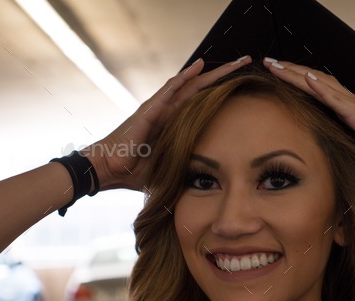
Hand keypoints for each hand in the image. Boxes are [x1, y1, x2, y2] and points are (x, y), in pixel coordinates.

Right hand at [85, 56, 251, 190]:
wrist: (109, 169)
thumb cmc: (134, 172)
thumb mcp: (169, 172)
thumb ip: (185, 171)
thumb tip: (206, 186)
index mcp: (175, 125)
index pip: (203, 105)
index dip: (222, 95)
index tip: (243, 88)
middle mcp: (169, 112)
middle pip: (201, 89)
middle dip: (224, 76)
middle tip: (245, 62)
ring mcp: (159, 109)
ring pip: (189, 85)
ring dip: (211, 73)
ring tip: (233, 62)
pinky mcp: (149, 110)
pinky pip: (169, 90)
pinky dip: (184, 78)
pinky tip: (198, 67)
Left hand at [263, 60, 354, 186]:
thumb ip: (348, 162)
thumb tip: (333, 175)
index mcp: (352, 115)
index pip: (320, 95)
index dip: (299, 84)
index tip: (279, 78)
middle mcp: (352, 106)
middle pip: (315, 83)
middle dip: (290, 72)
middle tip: (269, 63)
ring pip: (320, 85)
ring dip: (296, 74)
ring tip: (275, 64)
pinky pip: (336, 99)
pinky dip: (318, 88)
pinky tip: (303, 77)